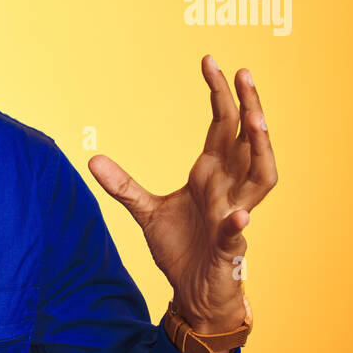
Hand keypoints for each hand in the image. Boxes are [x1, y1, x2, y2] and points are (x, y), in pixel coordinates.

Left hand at [87, 56, 277, 333]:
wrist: (192, 292)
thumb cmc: (180, 248)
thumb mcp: (145, 212)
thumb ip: (123, 185)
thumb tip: (92, 158)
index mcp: (212, 174)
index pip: (222, 125)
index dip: (219, 94)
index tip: (210, 60)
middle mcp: (230, 188)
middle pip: (247, 139)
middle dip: (248, 106)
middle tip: (244, 72)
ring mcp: (234, 216)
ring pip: (261, 177)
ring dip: (260, 149)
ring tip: (255, 119)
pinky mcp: (229, 249)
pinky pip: (238, 234)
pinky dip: (238, 225)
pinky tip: (240, 217)